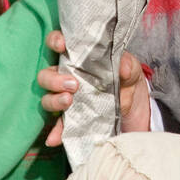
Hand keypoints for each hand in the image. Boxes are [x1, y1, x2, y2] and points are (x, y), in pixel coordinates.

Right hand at [37, 31, 149, 146]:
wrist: (133, 103)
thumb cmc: (126, 76)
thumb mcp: (131, 68)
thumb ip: (127, 65)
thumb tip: (123, 67)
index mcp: (78, 58)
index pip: (58, 44)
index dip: (55, 41)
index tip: (61, 45)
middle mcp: (66, 76)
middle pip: (46, 75)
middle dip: (54, 79)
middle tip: (73, 84)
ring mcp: (66, 97)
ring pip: (47, 98)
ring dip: (54, 100)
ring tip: (69, 102)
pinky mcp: (71, 118)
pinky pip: (58, 125)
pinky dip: (55, 132)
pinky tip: (54, 138)